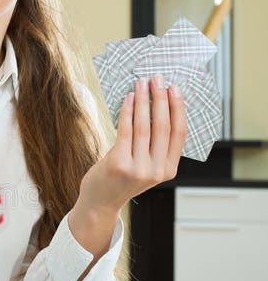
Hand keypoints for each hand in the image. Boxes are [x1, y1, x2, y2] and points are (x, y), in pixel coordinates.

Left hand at [78, 75, 186, 215]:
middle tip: (157, 79)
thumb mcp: (146, 166)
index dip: (178, 108)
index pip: (180, 133)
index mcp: (169, 170)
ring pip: (144, 126)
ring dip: (143, 100)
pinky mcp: (119, 163)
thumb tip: (158, 106)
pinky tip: (128, 98)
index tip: (175, 88)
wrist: (100, 202)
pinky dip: (128, 111)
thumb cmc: (122, 178)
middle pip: (163, 126)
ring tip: (141, 83)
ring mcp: (138, 169)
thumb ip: (156, 145)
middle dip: (161, 98)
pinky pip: (126, 130)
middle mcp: (156, 171)